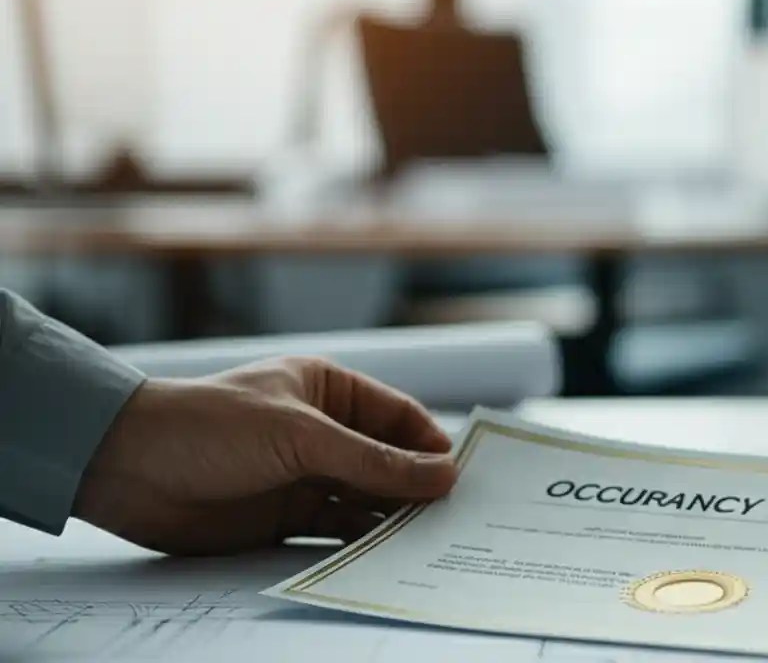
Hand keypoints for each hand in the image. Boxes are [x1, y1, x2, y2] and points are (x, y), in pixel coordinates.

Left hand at [73, 357, 456, 555]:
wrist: (124, 468)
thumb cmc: (209, 427)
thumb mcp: (301, 437)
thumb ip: (373, 461)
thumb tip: (442, 475)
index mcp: (328, 389)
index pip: (398, 416)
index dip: (431, 445)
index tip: (465, 476)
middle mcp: (321, 432)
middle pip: (387, 462)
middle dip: (418, 487)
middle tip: (458, 517)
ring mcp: (302, 476)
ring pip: (365, 500)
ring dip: (392, 518)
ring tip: (430, 541)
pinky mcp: (282, 516)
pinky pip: (334, 530)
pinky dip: (359, 542)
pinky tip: (385, 555)